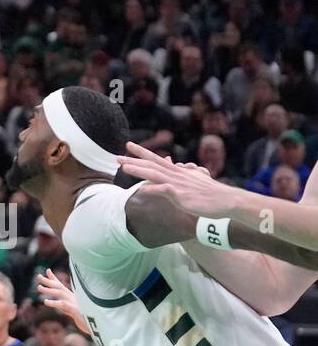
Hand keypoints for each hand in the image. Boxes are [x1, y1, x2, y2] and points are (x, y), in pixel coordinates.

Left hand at [36, 268, 87, 334]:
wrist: (98, 328)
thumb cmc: (85, 319)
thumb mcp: (73, 312)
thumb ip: (65, 306)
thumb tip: (60, 303)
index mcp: (72, 298)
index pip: (61, 286)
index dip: (54, 278)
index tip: (47, 270)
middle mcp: (73, 298)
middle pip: (59, 287)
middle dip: (48, 281)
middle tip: (38, 276)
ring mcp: (75, 303)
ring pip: (60, 293)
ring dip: (49, 290)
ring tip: (38, 288)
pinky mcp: (76, 311)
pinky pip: (64, 305)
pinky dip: (55, 302)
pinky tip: (46, 302)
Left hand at [117, 142, 237, 216]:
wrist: (228, 200)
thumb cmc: (212, 193)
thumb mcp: (196, 179)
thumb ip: (183, 172)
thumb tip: (175, 164)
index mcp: (178, 172)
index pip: (157, 159)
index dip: (142, 152)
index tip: (129, 145)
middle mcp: (176, 175)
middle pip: (151, 164)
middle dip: (134, 160)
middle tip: (117, 157)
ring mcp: (178, 184)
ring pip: (154, 174)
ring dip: (138, 170)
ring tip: (123, 168)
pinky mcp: (182, 195)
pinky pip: (164, 190)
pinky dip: (152, 189)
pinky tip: (141, 189)